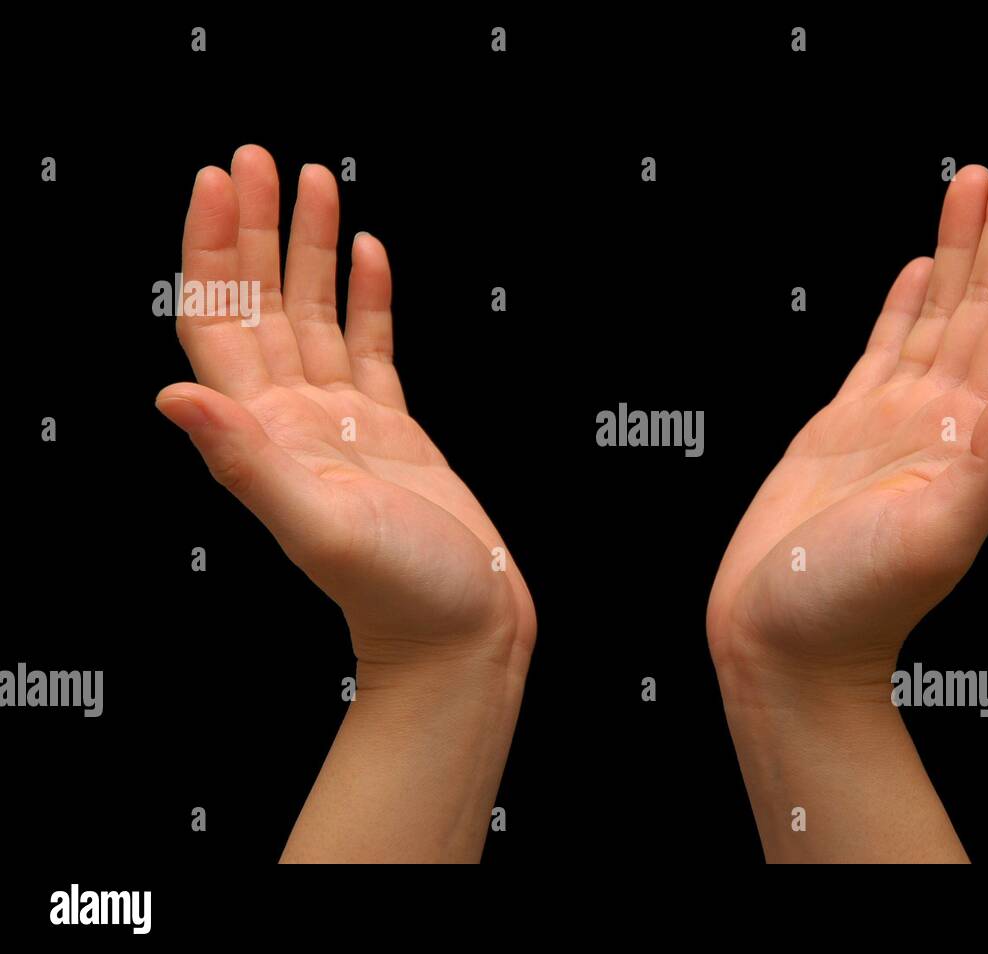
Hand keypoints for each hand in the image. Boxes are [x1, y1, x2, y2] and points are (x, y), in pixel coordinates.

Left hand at [157, 146, 534, 667]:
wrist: (461, 629)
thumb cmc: (400, 593)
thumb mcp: (320, 527)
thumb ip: (246, 464)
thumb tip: (174, 396)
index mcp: (266, 434)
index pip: (219, 323)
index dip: (211, 252)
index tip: (219, 183)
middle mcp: (294, 420)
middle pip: (260, 304)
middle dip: (256, 228)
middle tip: (260, 158)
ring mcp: (342, 422)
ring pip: (315, 315)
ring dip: (311, 248)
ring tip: (317, 179)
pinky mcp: (392, 429)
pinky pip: (372, 347)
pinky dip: (369, 297)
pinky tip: (369, 254)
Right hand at [708, 142, 987, 685]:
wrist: (781, 642)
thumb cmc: (850, 606)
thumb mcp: (933, 540)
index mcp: (970, 435)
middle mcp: (940, 418)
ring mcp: (892, 419)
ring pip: (940, 312)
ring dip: (963, 247)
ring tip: (975, 179)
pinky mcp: (843, 427)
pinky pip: (883, 346)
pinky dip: (904, 303)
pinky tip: (921, 267)